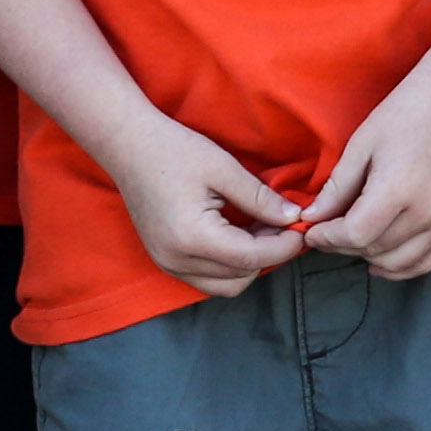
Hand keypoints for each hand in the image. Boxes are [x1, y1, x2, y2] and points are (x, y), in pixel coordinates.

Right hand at [106, 120, 309, 294]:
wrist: (128, 145)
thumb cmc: (174, 150)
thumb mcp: (224, 169)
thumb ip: (260, 198)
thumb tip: (294, 218)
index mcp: (192, 237)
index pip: (251, 258)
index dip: (283, 246)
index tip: (301, 228)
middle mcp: (177, 260)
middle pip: (241, 277)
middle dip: (269, 254)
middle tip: (281, 223)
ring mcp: (168, 264)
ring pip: (226, 284)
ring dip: (250, 262)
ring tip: (261, 227)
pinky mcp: (166, 261)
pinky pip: (208, 278)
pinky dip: (230, 263)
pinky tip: (239, 233)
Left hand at [300, 86, 430, 278]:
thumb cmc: (402, 118)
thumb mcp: (360, 146)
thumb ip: (336, 189)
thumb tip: (311, 219)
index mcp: (399, 187)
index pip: (355, 234)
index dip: (327, 238)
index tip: (312, 232)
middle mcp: (427, 210)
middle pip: (374, 249)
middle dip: (342, 246)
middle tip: (328, 232)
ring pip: (397, 262)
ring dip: (368, 257)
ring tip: (353, 240)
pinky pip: (426, 263)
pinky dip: (401, 268)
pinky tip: (380, 261)